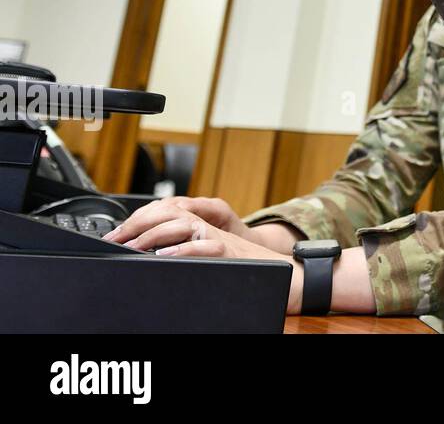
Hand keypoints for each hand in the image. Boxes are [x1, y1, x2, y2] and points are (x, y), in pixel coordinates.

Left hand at [105, 200, 304, 312]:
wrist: (283, 278)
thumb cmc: (247, 272)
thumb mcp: (209, 261)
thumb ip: (184, 256)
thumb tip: (149, 261)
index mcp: (201, 228)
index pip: (165, 211)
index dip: (137, 221)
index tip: (114, 236)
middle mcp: (210, 227)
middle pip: (170, 211)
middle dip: (138, 223)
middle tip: (115, 239)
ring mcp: (219, 238)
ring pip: (183, 224)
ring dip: (153, 234)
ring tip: (132, 246)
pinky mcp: (229, 252)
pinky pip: (203, 245)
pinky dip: (182, 250)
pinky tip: (164, 256)